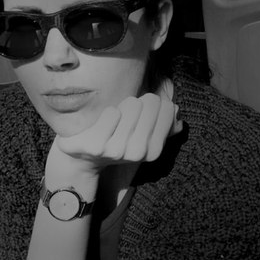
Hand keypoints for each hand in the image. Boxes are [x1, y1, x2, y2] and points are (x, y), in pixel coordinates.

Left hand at [52, 93, 181, 176]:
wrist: (82, 157)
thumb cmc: (116, 140)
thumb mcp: (142, 136)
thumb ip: (163, 125)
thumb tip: (177, 112)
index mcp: (153, 151)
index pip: (167, 108)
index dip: (156, 103)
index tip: (145, 110)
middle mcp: (137, 153)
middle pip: (149, 103)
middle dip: (139, 102)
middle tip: (127, 114)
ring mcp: (116, 150)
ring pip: (132, 105)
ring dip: (123, 106)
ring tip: (116, 119)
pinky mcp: (96, 145)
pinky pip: (111, 112)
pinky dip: (108, 112)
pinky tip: (102, 124)